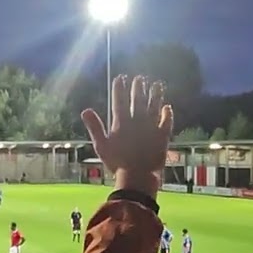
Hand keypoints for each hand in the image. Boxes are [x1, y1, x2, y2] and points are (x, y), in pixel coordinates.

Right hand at [82, 76, 173, 196]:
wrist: (138, 174)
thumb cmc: (116, 162)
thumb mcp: (101, 145)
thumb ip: (94, 127)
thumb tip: (85, 110)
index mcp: (121, 123)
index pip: (119, 101)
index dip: (120, 89)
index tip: (120, 78)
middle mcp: (137, 121)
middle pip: (138, 100)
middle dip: (138, 88)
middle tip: (140, 78)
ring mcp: (151, 127)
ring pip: (154, 106)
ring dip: (155, 95)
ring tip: (157, 85)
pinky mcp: (162, 136)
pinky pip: (166, 122)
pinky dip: (167, 114)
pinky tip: (167, 107)